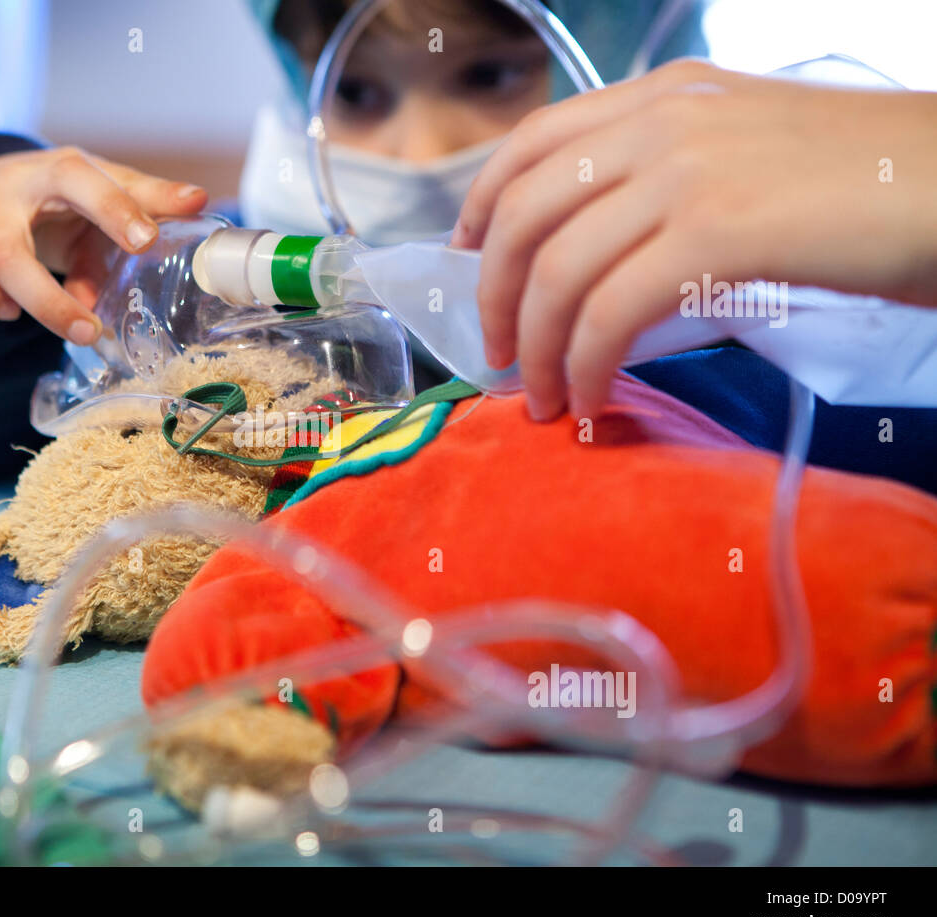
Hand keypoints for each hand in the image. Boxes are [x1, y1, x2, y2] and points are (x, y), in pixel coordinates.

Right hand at [0, 147, 207, 343]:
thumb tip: (198, 203)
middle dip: (50, 300)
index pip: (80, 179)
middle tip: (94, 331)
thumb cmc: (52, 191)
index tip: (146, 240)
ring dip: (29, 307)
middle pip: (12, 248)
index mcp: (54, 171)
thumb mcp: (98, 186)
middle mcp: (4, 192)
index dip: (113, 209)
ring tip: (76, 331)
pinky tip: (12, 312)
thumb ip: (143, 198)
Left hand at [452, 59, 936, 420]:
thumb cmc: (869, 184)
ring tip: (543, 400)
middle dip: (494, 297)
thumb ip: (669, 176)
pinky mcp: (717, 232)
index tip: (467, 264)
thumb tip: (598, 246)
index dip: (482, 208)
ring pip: (556, 271)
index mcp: (665, 95)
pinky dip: (583, 369)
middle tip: (498, 357)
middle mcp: (662, 121)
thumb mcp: (750, 150)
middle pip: (524, 214)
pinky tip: (589, 401)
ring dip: (534, 352)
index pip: (535, 141)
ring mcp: (687, 172)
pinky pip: (608, 313)